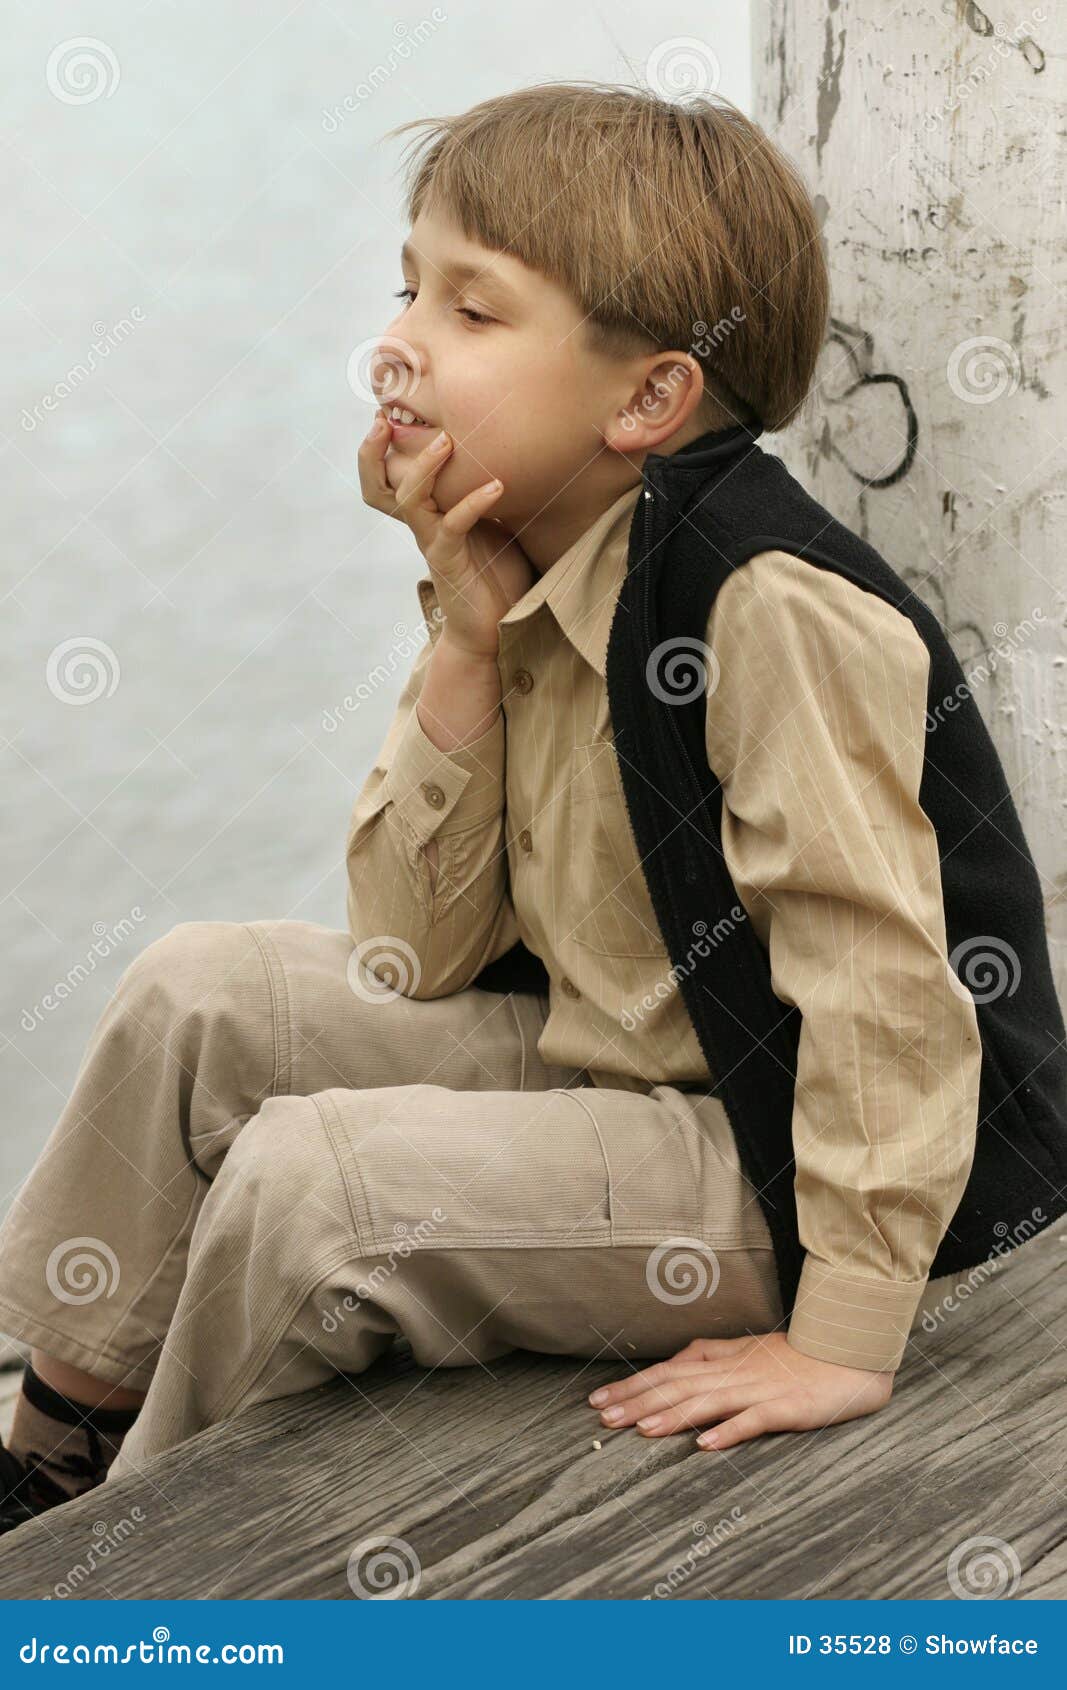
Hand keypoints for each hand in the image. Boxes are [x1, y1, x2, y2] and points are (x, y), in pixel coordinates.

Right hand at [357, 409, 535, 660]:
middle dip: (373, 452)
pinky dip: (473, 502)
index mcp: (427, 512)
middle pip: (377, 486)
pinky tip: (497, 486)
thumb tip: (512, 449)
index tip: (385, 413)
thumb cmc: (498, 574)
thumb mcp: (495, 521)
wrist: (496, 626)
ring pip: (409, 499)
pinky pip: (453, 525)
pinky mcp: (449, 562)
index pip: (388, 476)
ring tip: (447, 441)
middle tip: (382, 420)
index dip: (378, 447)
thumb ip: (488, 489)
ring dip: (425, 467)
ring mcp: (432, 542)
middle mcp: (421, 525)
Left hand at [587, 1332, 893, 1450]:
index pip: (668, 1372)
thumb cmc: (796, 1356)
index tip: (599, 1401)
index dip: (633, 1386)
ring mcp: (758, 1389)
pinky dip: (728, 1432)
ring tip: (642, 1430)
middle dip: (638, 1402)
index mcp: (723, 1360)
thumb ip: (711, 1355)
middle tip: (602, 1418)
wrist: (848, 1355)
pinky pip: (753, 1421)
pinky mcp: (785, 1408)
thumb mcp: (747, 1350)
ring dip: (673, 1416)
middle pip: (678, 1386)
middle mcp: (734, 1373)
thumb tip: (676, 1360)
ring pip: (708, 1402)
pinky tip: (704, 1446)